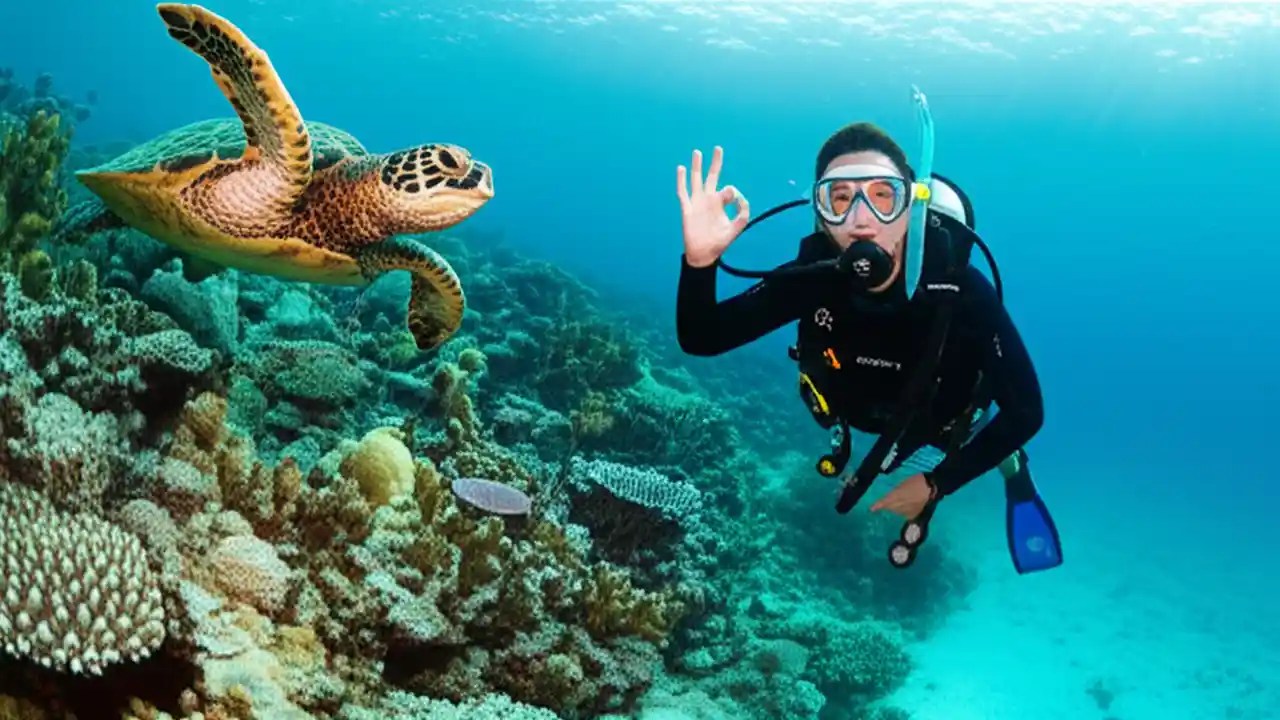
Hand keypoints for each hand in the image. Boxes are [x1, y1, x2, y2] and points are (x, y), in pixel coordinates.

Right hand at [676, 146, 749, 267]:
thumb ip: (743, 214)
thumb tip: (738, 197)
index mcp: (720, 203)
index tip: (734, 200)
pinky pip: (683, 192)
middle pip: (711, 177)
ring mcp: (696, 203)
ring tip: (697, 152)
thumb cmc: (719, 242)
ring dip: (697, 166)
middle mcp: (708, 200)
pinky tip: (681, 168)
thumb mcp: (737, 228)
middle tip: (718, 148)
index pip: (727, 189)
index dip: (732, 192)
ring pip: (696, 180)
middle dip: (715, 163)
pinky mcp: (687, 209)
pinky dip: (681, 180)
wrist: (704, 254)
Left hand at [870, 473, 935, 519]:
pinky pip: (905, 514)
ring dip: (897, 508)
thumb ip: (896, 492)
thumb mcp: (903, 484)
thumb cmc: (918, 481)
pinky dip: (905, 511)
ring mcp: (907, 511)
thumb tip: (890, 498)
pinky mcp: (914, 515)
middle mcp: (900, 505)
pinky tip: (910, 506)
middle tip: (890, 500)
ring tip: (904, 501)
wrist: (932, 487)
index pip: (885, 502)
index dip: (878, 505)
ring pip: (897, 511)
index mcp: (897, 495)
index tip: (872, 508)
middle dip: (888, 505)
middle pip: (890, 508)